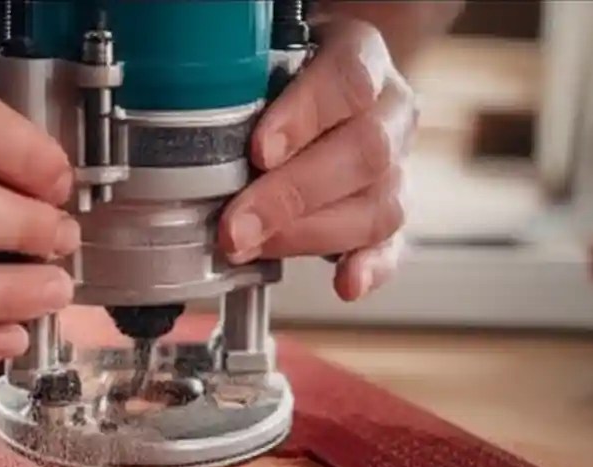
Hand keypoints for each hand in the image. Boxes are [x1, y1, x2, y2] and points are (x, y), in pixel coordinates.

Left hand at [219, 16, 417, 300]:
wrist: (321, 89)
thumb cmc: (284, 75)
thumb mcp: (263, 59)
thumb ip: (244, 86)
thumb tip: (193, 131)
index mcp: (362, 57)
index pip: (348, 82)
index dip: (304, 118)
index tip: (259, 151)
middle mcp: (391, 111)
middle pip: (365, 154)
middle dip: (291, 197)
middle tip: (236, 227)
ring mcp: (398, 166)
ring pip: (379, 206)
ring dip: (310, 236)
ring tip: (253, 249)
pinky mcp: (392, 213)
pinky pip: (394, 244)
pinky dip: (371, 267)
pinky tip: (345, 282)